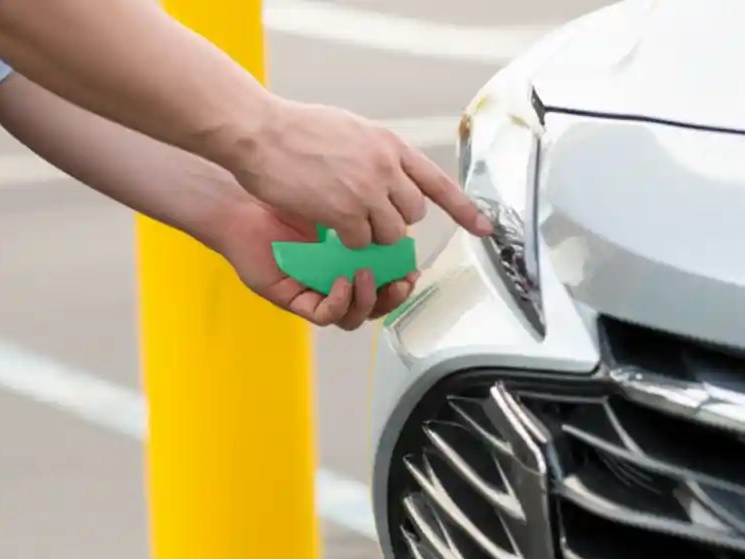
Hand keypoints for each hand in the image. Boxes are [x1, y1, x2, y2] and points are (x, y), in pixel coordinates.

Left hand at [206, 196, 418, 329]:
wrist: (244, 201)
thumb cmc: (287, 192)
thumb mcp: (339, 196)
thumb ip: (371, 208)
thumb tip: (406, 214)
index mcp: (352, 258)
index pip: (387, 279)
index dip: (404, 278)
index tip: (414, 265)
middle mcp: (336, 279)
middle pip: (377, 302)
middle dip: (394, 296)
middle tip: (403, 280)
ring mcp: (315, 291)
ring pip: (353, 315)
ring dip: (368, 300)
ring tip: (366, 275)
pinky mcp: (294, 299)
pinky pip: (323, 314)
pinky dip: (337, 302)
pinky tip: (341, 282)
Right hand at [216, 98, 493, 248]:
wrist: (260, 133)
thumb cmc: (293, 130)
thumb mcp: (348, 129)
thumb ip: (373, 152)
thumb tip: (386, 170)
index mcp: (390, 145)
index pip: (438, 182)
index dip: (464, 209)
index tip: (484, 228)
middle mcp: (386, 167)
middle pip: (412, 214)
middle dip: (394, 221)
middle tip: (366, 217)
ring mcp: (368, 191)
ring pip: (389, 234)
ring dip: (371, 235)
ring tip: (344, 222)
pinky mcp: (345, 213)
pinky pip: (361, 244)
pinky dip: (348, 243)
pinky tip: (328, 228)